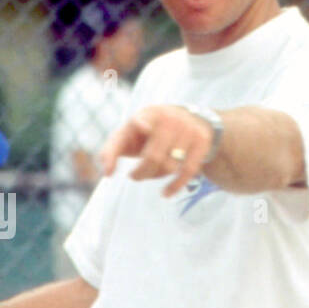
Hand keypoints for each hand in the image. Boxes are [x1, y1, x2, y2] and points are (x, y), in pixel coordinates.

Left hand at [99, 105, 214, 196]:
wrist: (188, 119)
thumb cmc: (147, 133)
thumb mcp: (129, 134)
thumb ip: (111, 151)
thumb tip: (107, 173)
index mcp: (147, 114)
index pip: (143, 119)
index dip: (142, 124)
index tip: (142, 127)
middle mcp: (169, 118)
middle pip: (153, 157)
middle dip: (140, 172)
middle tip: (134, 176)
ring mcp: (188, 129)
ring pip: (170, 166)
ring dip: (155, 176)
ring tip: (149, 174)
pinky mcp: (201, 141)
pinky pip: (188, 171)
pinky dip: (175, 185)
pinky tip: (165, 193)